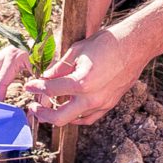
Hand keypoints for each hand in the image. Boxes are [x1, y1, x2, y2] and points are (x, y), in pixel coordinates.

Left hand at [25, 26, 149, 126]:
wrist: (134, 45)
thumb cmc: (106, 43)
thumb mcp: (77, 50)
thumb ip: (59, 68)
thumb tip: (45, 78)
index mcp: (81, 82)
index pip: (51, 90)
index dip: (35, 88)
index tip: (28, 86)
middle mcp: (92, 98)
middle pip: (59, 117)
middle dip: (43, 113)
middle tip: (33, 107)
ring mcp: (102, 103)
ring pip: (74, 119)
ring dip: (59, 115)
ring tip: (48, 108)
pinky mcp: (110, 104)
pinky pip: (89, 118)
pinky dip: (77, 118)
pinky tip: (70, 112)